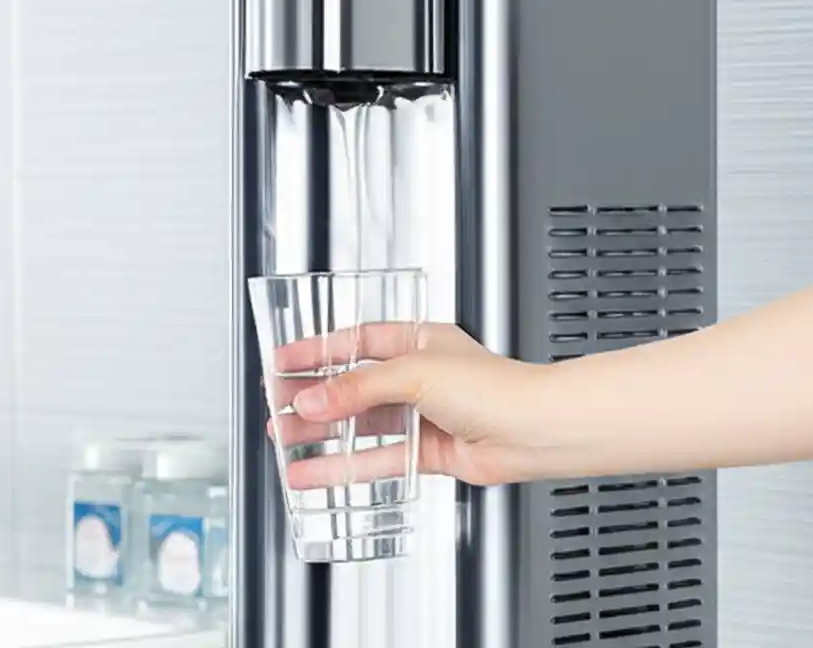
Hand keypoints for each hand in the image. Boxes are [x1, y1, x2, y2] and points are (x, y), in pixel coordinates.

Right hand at [271, 323, 557, 485]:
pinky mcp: (428, 451)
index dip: (318, 351)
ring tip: (286, 438)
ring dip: (322, 432)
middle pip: (353, 385)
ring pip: (360, 424)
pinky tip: (318, 471)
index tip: (284, 360)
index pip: (356, 342)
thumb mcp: (415, 373)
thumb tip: (317, 399)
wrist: (534, 430)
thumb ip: (360, 388)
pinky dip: (344, 466)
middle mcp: (421, 376)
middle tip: (277, 404)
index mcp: (419, 341)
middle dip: (313, 396)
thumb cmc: (495, 388)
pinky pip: (377, 458)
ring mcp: (423, 415)